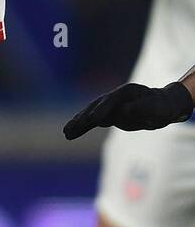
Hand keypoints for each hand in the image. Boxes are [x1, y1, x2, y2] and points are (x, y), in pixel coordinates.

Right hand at [63, 80, 193, 139]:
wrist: (161, 106)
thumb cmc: (160, 106)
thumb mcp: (156, 107)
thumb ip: (141, 108)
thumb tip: (123, 111)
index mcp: (126, 92)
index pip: (110, 100)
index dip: (101, 109)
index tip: (93, 120)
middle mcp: (114, 98)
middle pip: (95, 106)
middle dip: (84, 117)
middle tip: (73, 126)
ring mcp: (109, 107)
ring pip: (90, 114)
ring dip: (78, 123)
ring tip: (66, 133)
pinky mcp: (108, 116)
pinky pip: (91, 122)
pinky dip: (81, 127)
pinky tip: (70, 134)